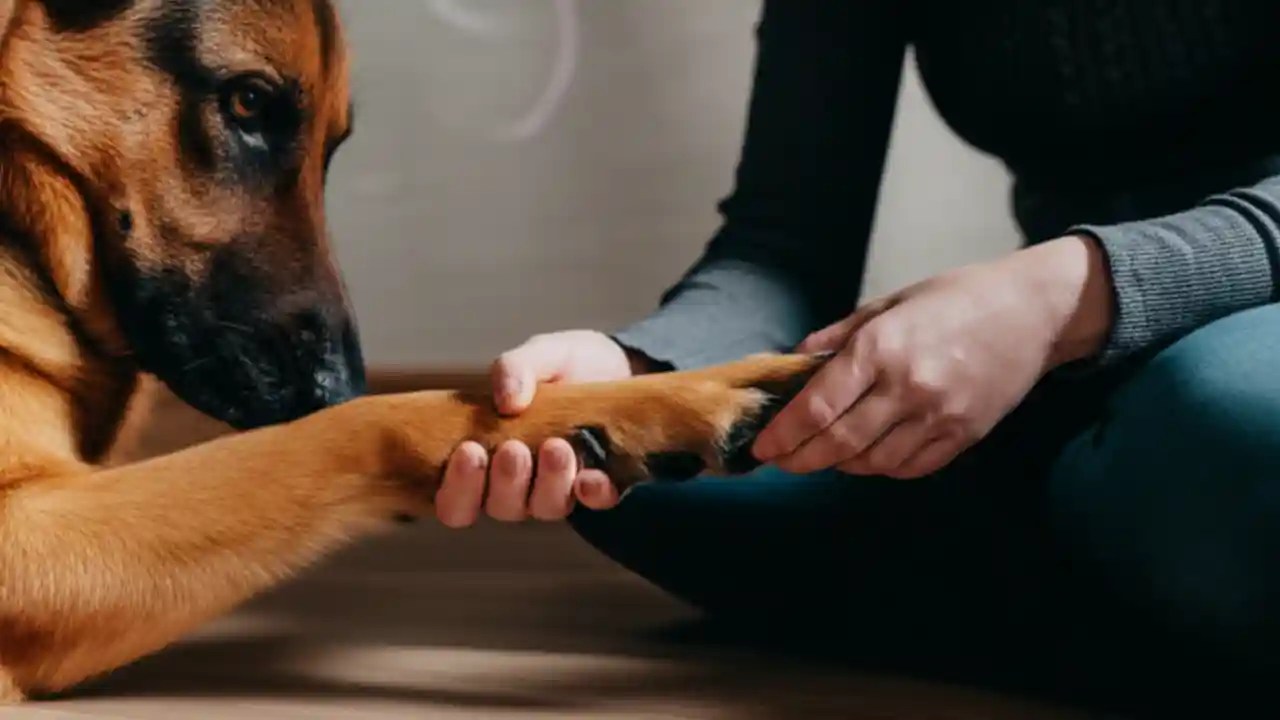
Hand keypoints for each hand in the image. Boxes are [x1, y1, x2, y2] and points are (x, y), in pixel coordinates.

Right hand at [435, 330, 657, 527]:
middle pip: (500, 507)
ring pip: (545, 507)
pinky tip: (591, 477)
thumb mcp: (537, 355)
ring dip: (549, 481)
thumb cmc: (563, 366)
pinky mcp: (599, 485)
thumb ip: (514, 369)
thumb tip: (507, 400)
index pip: (456, 500)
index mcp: (486, 460)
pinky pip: (593, 502)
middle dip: (505, 482)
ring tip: (556, 446)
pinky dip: (591, 491)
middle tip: (513, 450)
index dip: (457, 488)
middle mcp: (518, 484)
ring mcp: (559, 488)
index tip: (468, 451)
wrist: (618, 364)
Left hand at [751, 235, 1113, 479]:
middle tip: (784, 462)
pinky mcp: (965, 435)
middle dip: (802, 460)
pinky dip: (882, 467)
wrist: (1034, 310)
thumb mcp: (888, 303)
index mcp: (880, 348)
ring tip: (826, 453)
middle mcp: (907, 387)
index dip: (783, 435)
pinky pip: (911, 467)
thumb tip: (795, 362)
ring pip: (873, 462)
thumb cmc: (955, 297)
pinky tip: (870, 455)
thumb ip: (838, 337)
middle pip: (839, 444)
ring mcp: (939, 416)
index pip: (817, 408)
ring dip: (842, 463)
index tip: (763, 447)